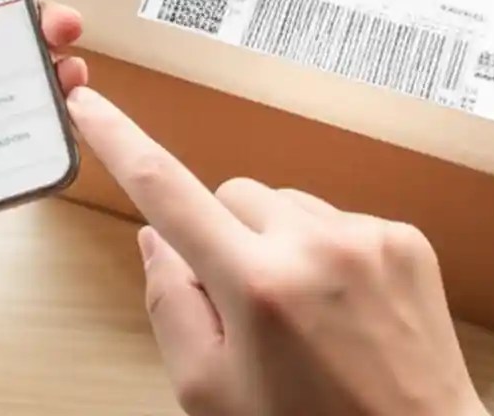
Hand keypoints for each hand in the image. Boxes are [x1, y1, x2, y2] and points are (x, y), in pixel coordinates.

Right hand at [66, 88, 486, 415]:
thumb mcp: (208, 392)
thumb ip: (168, 306)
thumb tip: (156, 239)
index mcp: (256, 286)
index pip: (166, 191)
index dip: (118, 141)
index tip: (87, 105)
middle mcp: (314, 245)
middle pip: (231, 194)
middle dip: (222, 237)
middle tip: (241, 307)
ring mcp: (367, 236)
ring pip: (285, 204)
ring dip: (276, 243)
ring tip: (301, 315)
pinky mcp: (405, 239)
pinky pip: (336, 219)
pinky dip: (324, 253)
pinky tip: (341, 309)